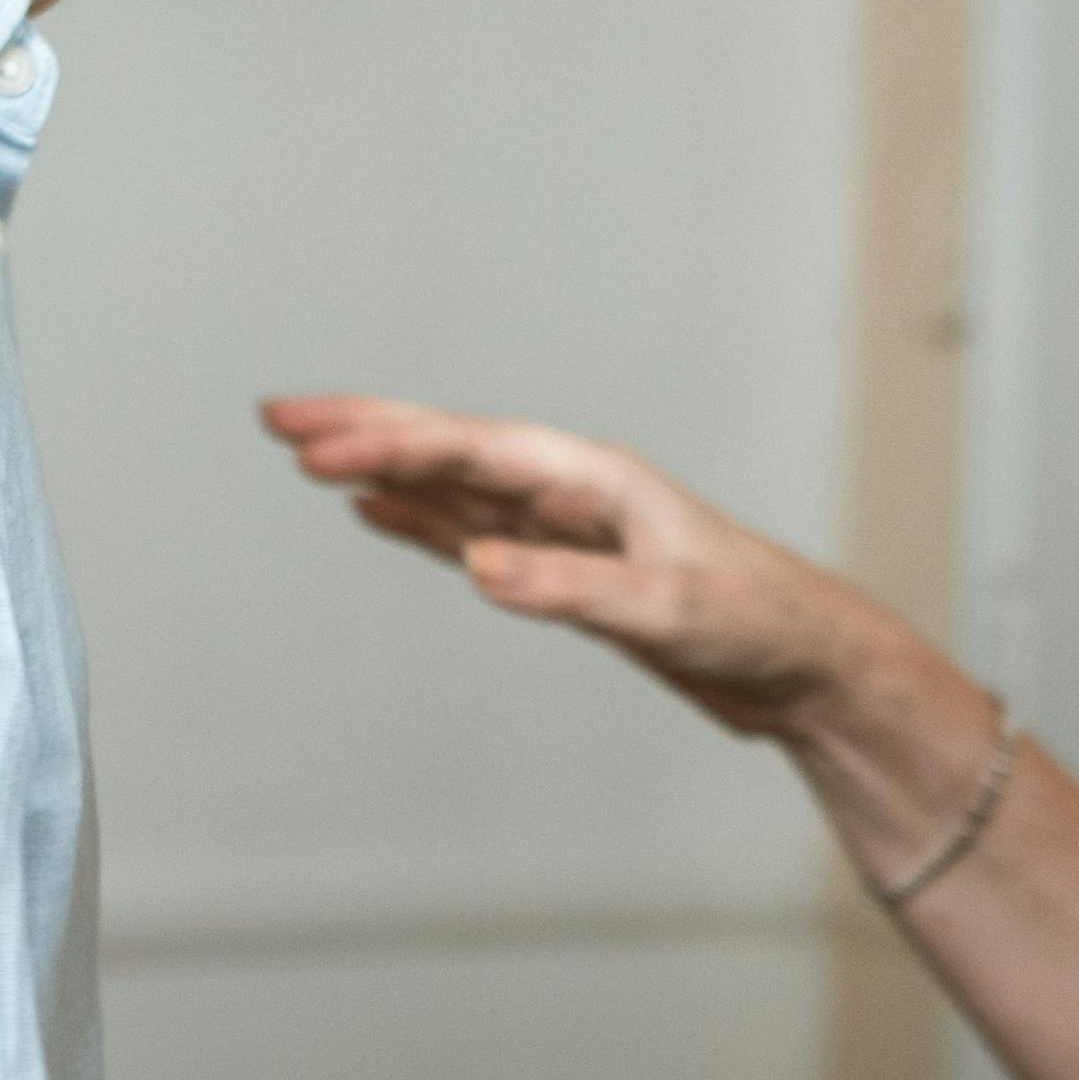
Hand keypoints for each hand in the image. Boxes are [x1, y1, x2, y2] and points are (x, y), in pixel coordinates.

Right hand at [260, 394, 869, 735]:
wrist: (802, 664)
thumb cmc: (755, 624)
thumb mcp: (664, 612)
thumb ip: (569, 590)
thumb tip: (477, 565)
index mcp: (595, 480)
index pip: (473, 452)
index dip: (392, 447)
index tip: (315, 451)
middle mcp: (571, 490)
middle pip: (449, 447)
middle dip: (364, 427)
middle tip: (276, 415)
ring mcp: (563, 528)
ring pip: (450, 486)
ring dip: (380, 466)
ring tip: (304, 449)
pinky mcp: (564, 570)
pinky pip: (472, 532)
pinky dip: (419, 518)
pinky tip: (376, 509)